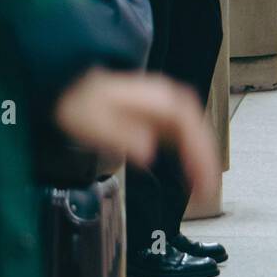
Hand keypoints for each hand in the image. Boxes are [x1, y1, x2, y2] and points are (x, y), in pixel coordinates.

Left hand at [54, 70, 219, 199]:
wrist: (68, 84)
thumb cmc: (79, 101)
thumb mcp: (91, 119)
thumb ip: (120, 133)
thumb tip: (148, 150)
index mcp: (154, 97)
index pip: (187, 123)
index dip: (199, 150)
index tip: (202, 178)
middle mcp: (164, 97)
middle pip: (197, 127)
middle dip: (207, 159)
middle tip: (208, 191)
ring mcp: (163, 105)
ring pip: (194, 130)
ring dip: (202, 158)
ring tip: (204, 188)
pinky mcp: (158, 115)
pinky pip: (184, 134)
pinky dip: (191, 153)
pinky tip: (191, 172)